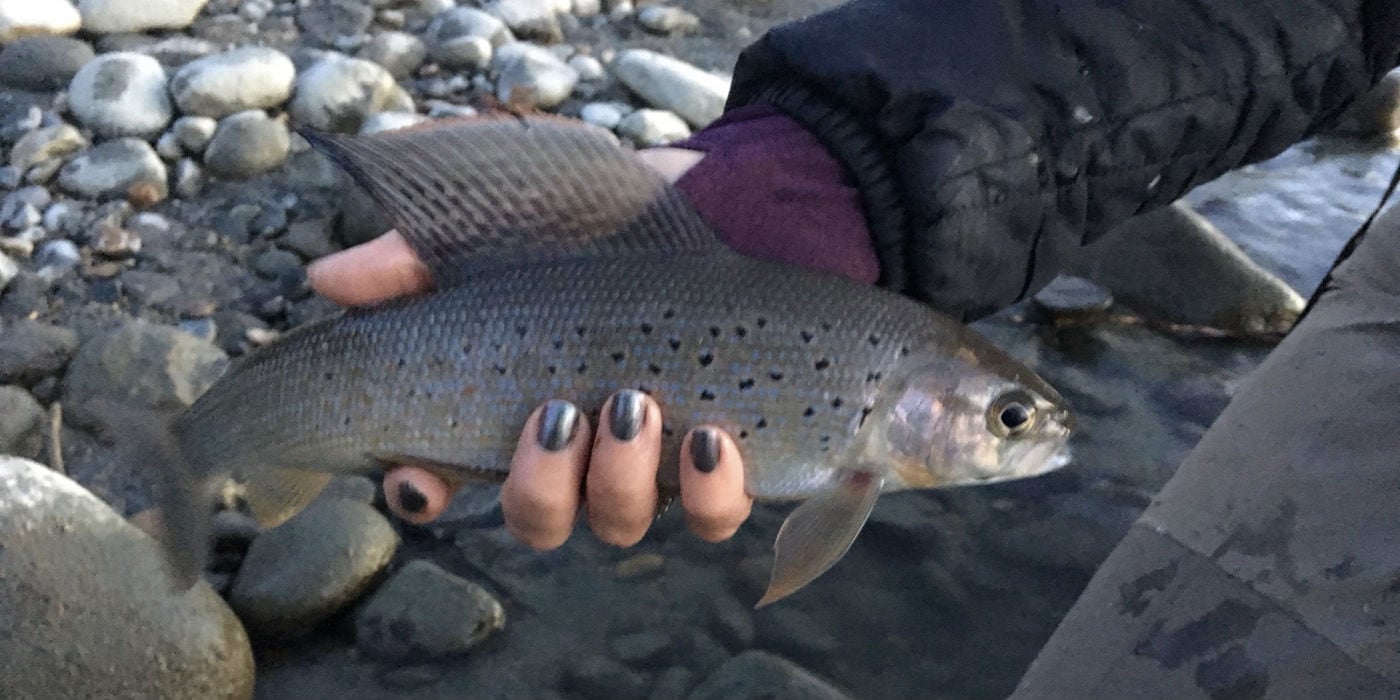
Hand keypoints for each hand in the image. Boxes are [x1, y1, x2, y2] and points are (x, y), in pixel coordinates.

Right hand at [306, 147, 753, 547]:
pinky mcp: (730, 455)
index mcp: (515, 400)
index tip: (420, 477)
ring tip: (634, 406)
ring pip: (619, 522)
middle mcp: (581, 446)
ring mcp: (654, 458)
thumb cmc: (612, 214)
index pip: (450, 475)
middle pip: (538, 520)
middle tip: (558, 413)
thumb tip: (326, 279)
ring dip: (617, 480)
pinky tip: (710, 438)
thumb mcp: (508, 221)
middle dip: (538, 485)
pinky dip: (711, 491)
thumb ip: (420, 254)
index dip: (424, 492)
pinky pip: (715, 514)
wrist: (740, 196)